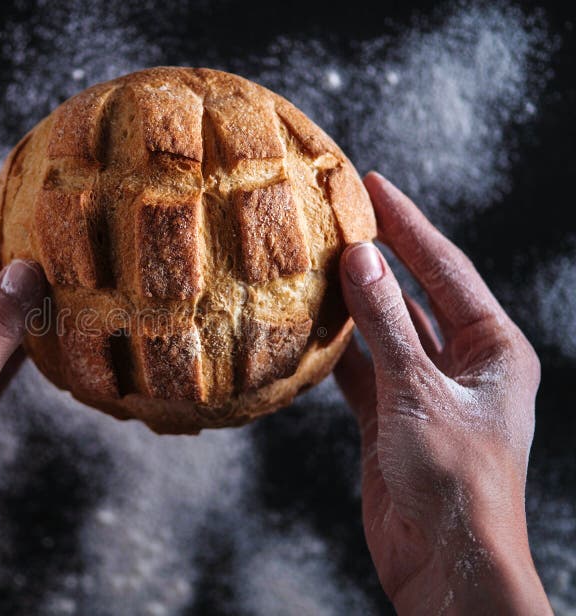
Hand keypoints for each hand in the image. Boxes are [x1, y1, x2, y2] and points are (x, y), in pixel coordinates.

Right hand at [334, 173, 550, 613]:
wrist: (444, 564)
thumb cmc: (456, 482)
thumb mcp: (419, 393)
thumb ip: (386, 325)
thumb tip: (361, 260)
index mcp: (493, 350)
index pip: (446, 268)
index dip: (408, 224)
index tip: (373, 185)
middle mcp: (462, 364)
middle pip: (413, 294)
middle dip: (379, 257)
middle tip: (339, 214)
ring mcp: (424, 390)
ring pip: (382, 332)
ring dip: (352, 304)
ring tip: (314, 264)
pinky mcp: (391, 418)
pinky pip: (360, 370)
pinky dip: (336, 351)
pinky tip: (308, 328)